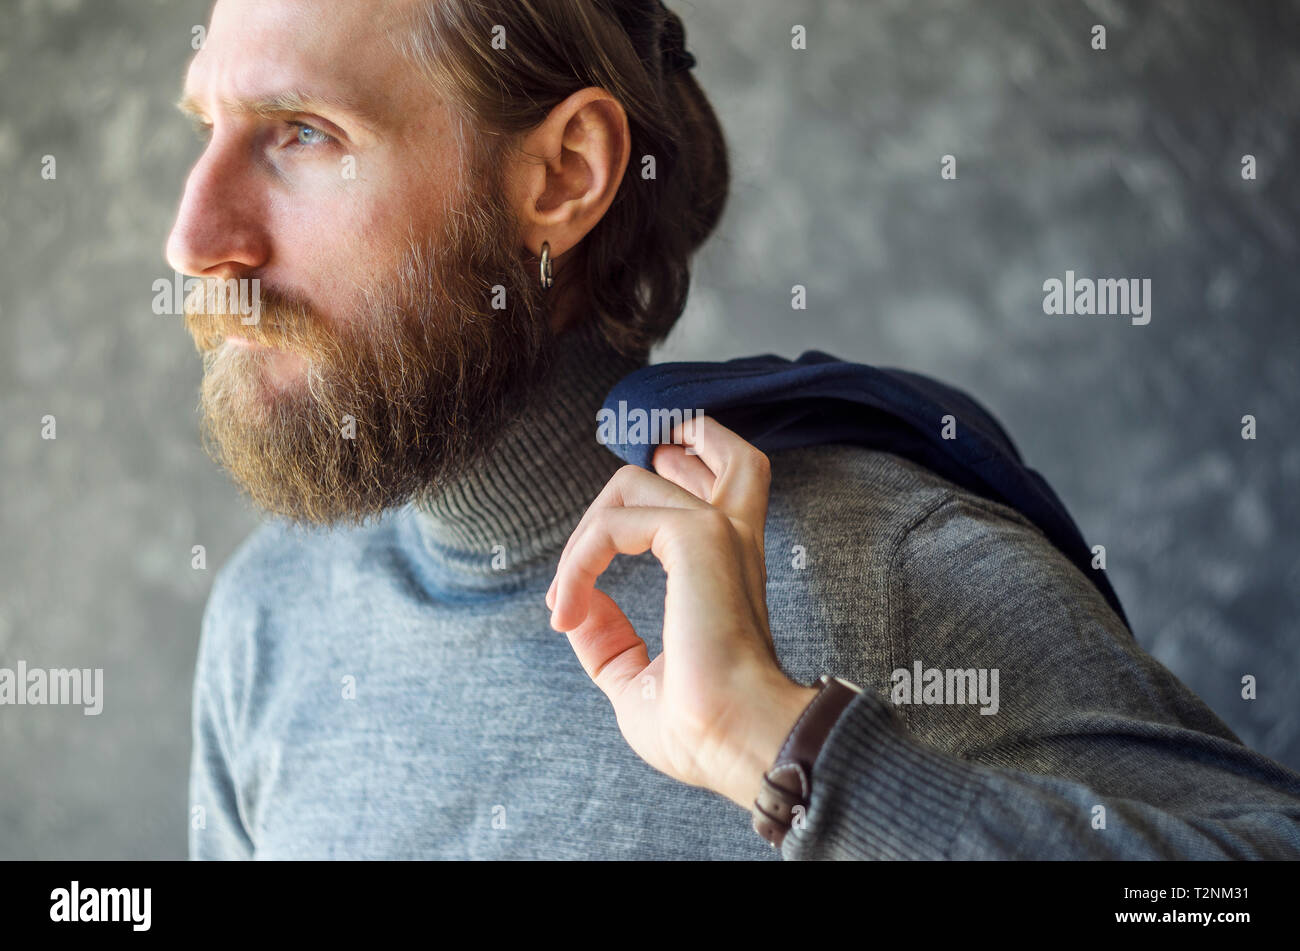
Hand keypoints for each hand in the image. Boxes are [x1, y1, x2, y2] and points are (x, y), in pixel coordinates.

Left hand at [546, 414, 819, 809]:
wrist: (734, 740)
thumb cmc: (701, 727)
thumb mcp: (636, 680)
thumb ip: (610, 641)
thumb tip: (575, 609)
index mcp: (729, 571)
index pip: (722, 490)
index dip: (667, 492)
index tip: (598, 556)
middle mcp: (731, 542)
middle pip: (717, 448)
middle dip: (654, 454)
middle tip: (598, 530)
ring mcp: (716, 532)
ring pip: (636, 479)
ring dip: (581, 536)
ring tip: (564, 595)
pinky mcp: (695, 535)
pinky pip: (610, 524)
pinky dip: (577, 563)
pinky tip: (568, 609)